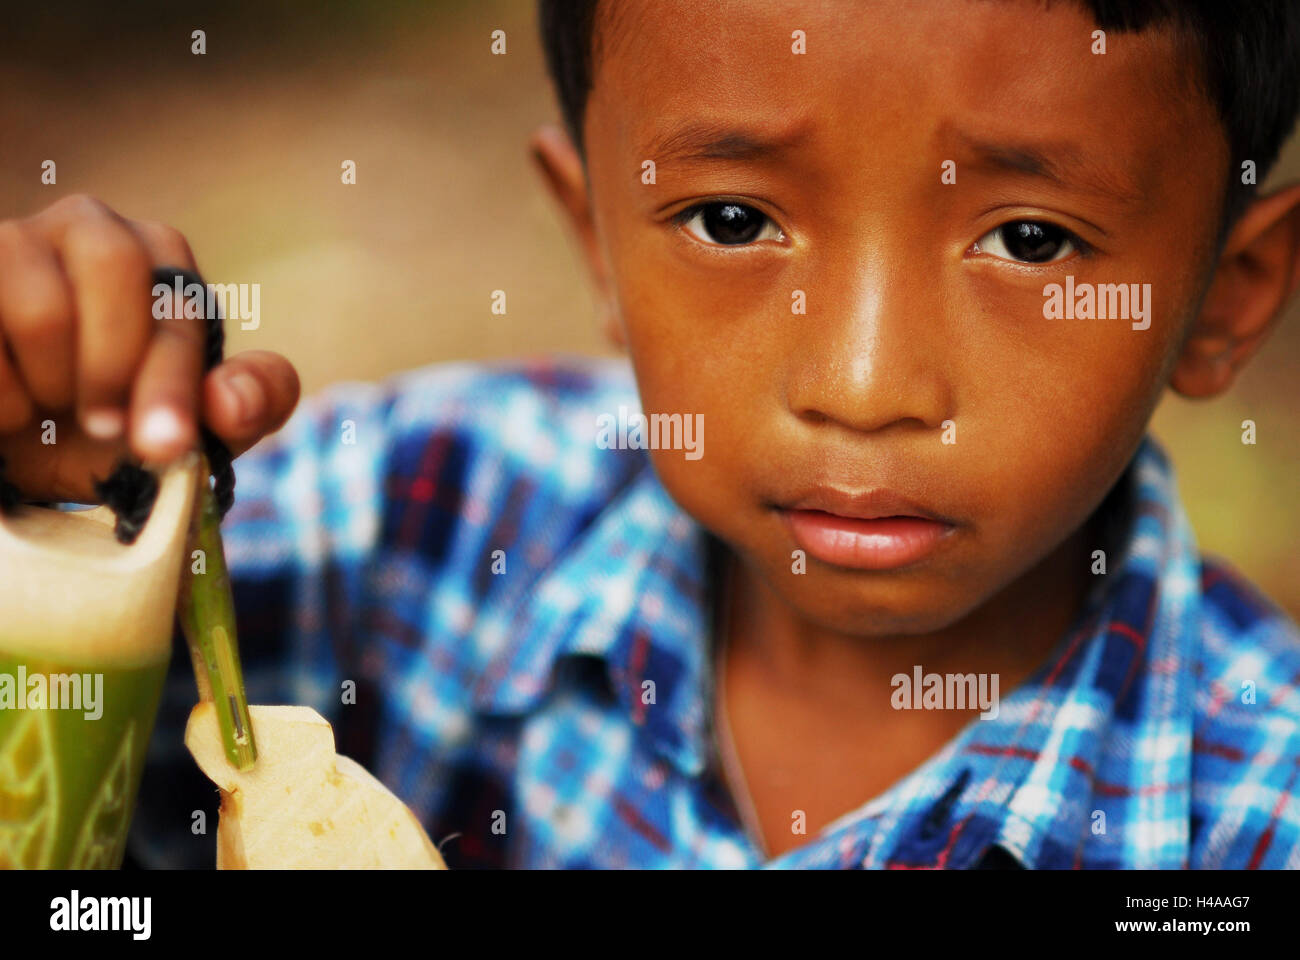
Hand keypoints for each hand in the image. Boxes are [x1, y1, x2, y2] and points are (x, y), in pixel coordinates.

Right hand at [0, 194, 299, 502]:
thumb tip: (232, 402)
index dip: (172, 383)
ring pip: (42, 310)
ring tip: (47, 407)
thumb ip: (250, 404)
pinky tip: (7, 404)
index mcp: (158, 254)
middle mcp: (86, 225)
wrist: (17, 445)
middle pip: (114, 265)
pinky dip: (1, 399)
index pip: (177, 304)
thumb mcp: (192, 426)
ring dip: (49, 387)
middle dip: (112, 369)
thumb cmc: (114, 425)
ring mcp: (11, 241)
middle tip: (103, 427)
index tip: (164, 446)